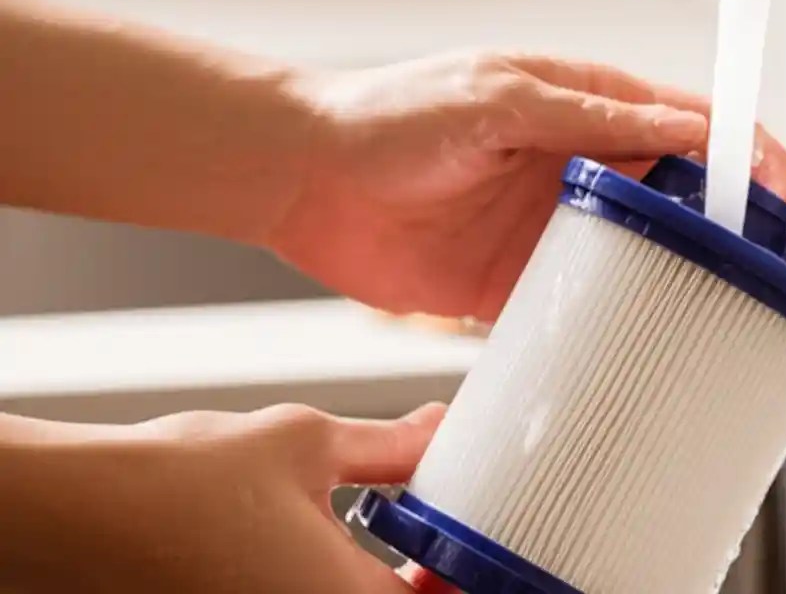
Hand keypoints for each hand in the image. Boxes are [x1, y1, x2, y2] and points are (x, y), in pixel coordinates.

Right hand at [0, 404, 453, 593]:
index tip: (482, 540)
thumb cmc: (184, 483)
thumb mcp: (309, 442)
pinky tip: (329, 540)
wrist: (80, 512)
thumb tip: (441, 428)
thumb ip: (392, 445)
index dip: (473, 570)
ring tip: (395, 527)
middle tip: (440, 527)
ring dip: (385, 576)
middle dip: (431, 573)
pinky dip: (335, 580)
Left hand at [269, 52, 785, 320]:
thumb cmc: (389, 115)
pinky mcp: (519, 280)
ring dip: (698, 280)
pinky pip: (591, 303)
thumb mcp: (499, 96)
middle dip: (743, 230)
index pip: (692, 127)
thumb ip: (591, 118)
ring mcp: (553, 226)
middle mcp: (579, 166)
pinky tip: (660, 341)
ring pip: (649, 254)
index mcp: (584, 106)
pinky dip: (629, 321)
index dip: (753, 161)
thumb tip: (681, 127)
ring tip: (746, 315)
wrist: (306, 178)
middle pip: (685, 197)